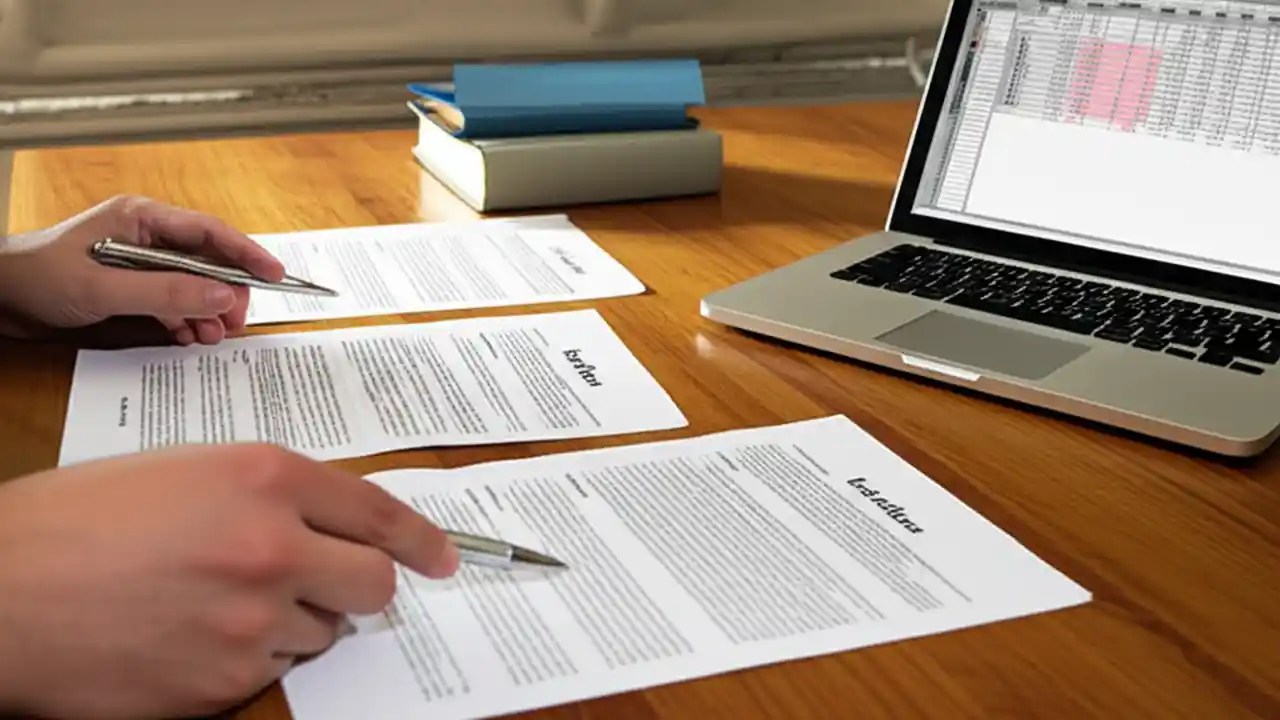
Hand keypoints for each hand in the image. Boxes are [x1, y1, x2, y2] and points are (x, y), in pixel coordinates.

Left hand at [0, 195, 284, 344]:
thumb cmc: (39, 278)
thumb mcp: (103, 288)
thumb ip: (166, 291)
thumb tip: (222, 295)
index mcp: (142, 218)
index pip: (209, 231)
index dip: (246, 252)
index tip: (275, 275)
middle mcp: (147, 235)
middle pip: (207, 260)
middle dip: (226, 292)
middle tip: (235, 323)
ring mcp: (141, 261)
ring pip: (194, 283)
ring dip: (207, 310)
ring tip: (212, 337)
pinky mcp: (133, 285)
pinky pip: (174, 299)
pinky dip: (186, 318)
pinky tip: (188, 336)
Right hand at [0, 444, 458, 719]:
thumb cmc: (78, 520)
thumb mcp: (182, 471)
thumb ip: (266, 492)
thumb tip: (325, 523)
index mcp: (263, 476)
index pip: (377, 511)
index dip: (420, 538)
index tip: (443, 558)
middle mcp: (273, 546)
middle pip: (373, 582)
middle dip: (363, 586)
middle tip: (331, 586)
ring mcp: (252, 621)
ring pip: (321, 632)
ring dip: (293, 622)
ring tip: (218, 604)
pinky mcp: (225, 683)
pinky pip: (270, 671)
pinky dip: (246, 659)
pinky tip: (190, 639)